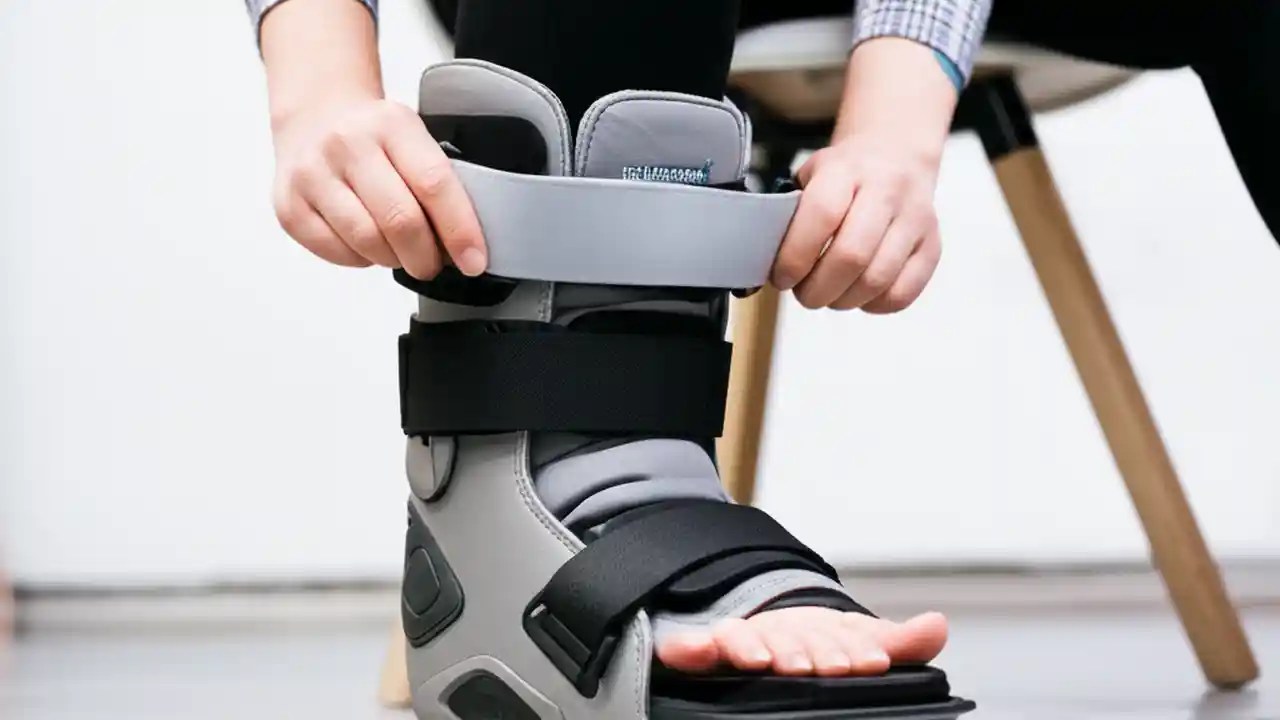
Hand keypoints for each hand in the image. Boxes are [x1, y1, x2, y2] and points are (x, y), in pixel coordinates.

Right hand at [270, 95, 485, 278]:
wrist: (314, 118)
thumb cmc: (374, 138)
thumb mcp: (413, 138)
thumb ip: (438, 184)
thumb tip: (465, 244)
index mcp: (392, 124)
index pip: (434, 184)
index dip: (460, 231)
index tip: (474, 260)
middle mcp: (348, 143)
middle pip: (400, 220)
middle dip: (425, 257)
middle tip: (431, 264)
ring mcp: (313, 174)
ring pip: (367, 241)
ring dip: (393, 259)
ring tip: (399, 252)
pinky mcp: (289, 205)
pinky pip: (337, 252)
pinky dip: (360, 259)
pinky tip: (366, 244)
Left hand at [771, 137, 940, 312]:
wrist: (896, 155)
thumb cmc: (845, 175)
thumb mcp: (811, 177)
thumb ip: (790, 215)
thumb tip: (769, 267)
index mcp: (847, 169)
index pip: (821, 215)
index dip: (795, 256)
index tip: (782, 276)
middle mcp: (887, 190)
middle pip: (852, 255)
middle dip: (818, 288)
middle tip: (804, 294)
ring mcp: (915, 218)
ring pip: (877, 280)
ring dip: (843, 300)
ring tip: (829, 295)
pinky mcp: (932, 245)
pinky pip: (903, 293)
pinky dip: (874, 305)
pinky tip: (859, 295)